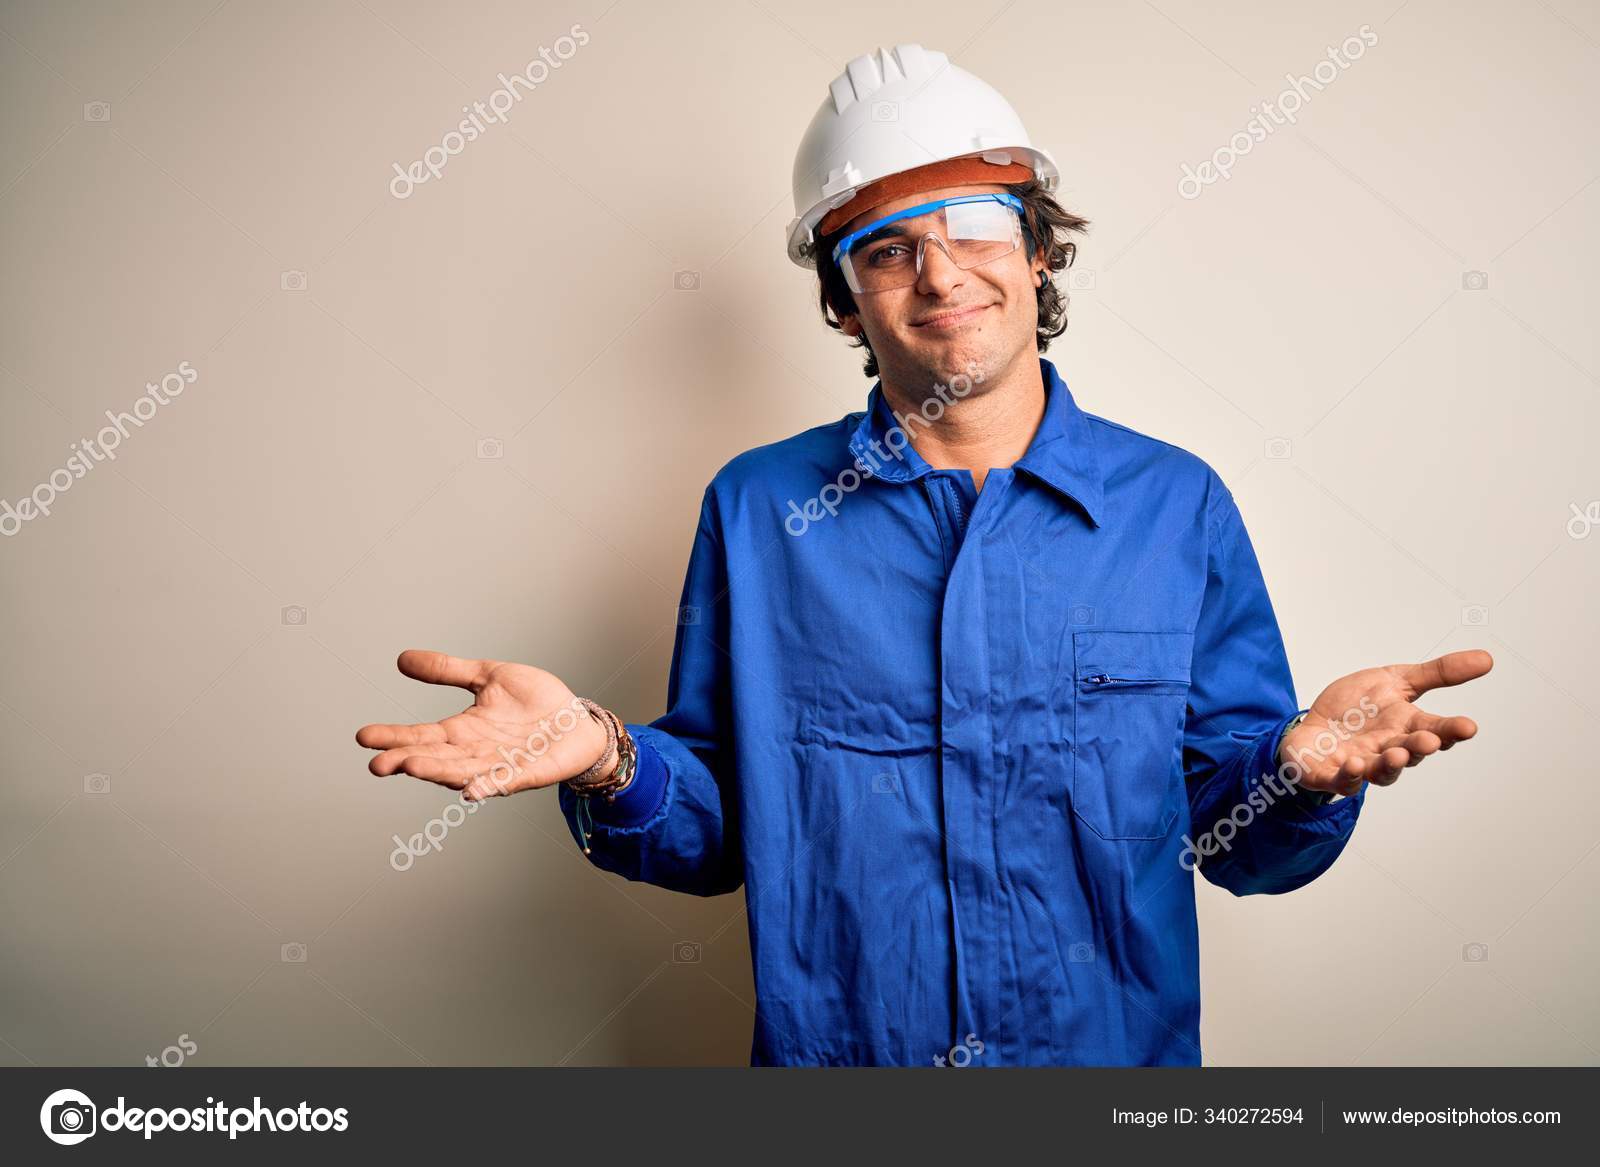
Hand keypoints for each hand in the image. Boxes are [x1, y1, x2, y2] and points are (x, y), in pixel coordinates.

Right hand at [356, 650, 609, 799]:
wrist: (577, 721)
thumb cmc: (535, 702)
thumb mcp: (489, 676)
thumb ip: (449, 670)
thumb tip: (402, 659)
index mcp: (463, 731)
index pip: (421, 735)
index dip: (393, 737)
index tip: (363, 736)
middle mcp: (476, 752)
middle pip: (435, 758)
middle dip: (407, 760)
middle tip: (377, 763)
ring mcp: (500, 765)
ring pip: (463, 771)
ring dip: (438, 772)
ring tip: (412, 767)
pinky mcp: (529, 773)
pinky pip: (506, 782)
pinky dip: (488, 786)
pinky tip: (471, 790)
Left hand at [1279, 648, 1491, 797]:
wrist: (1314, 723)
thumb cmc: (1358, 707)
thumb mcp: (1396, 679)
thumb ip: (1438, 673)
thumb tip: (1487, 659)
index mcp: (1406, 726)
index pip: (1435, 729)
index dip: (1451, 730)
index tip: (1468, 727)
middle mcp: (1389, 748)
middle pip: (1411, 752)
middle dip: (1421, 747)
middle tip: (1431, 741)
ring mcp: (1363, 764)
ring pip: (1382, 771)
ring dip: (1390, 765)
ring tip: (1396, 754)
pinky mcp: (1334, 774)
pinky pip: (1344, 780)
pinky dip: (1350, 775)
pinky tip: (1354, 764)